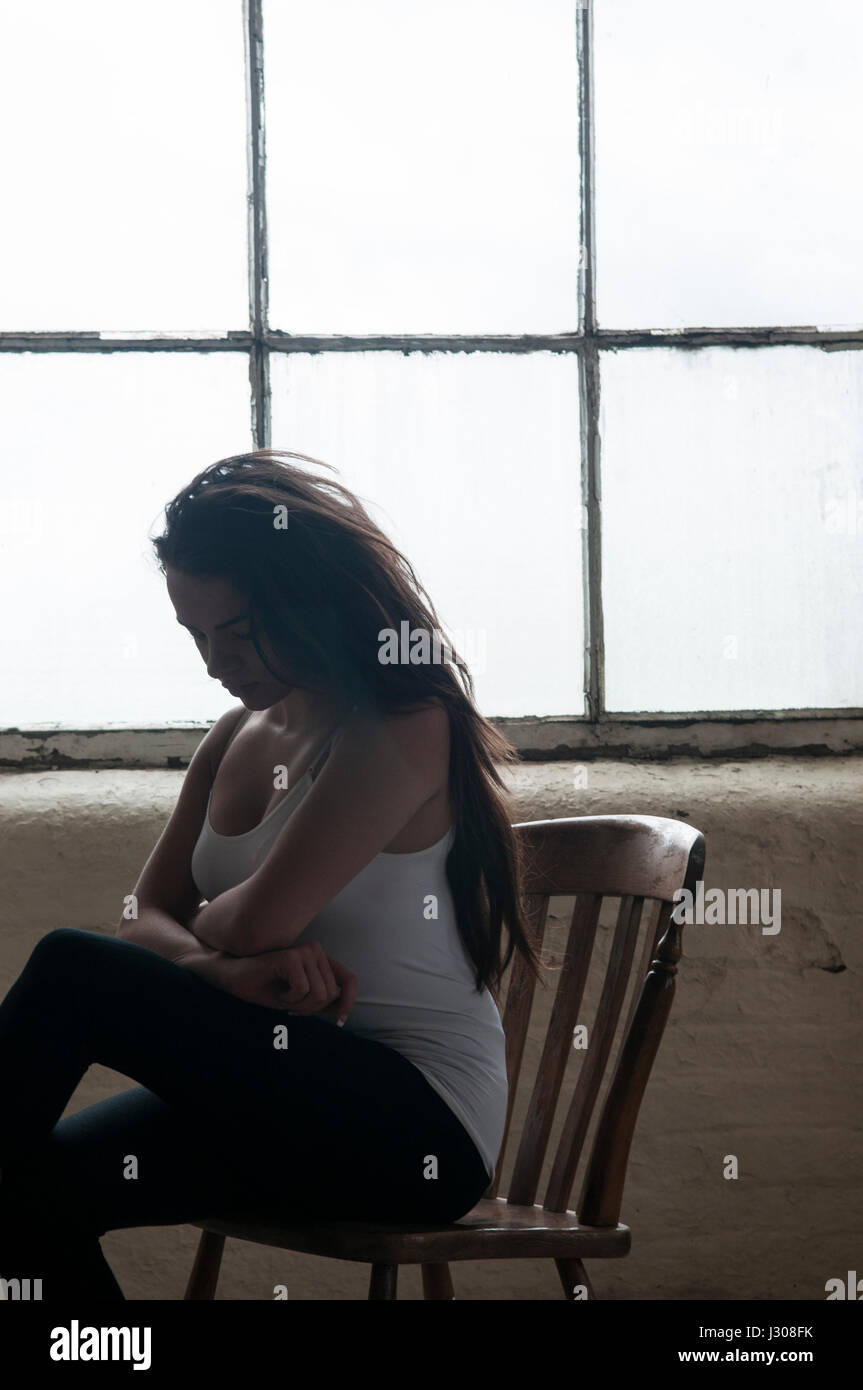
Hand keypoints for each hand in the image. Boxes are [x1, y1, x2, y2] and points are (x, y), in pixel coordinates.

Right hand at [219, 941, 357, 1021]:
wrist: (235, 978)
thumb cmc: (267, 988)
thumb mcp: (299, 999)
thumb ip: (321, 1001)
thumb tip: (343, 1011)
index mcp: (321, 958)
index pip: (349, 979)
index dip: (348, 1001)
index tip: (340, 1019)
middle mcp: (316, 950)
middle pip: (331, 993)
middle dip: (311, 1008)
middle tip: (291, 1006)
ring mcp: (304, 951)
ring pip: (319, 994)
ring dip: (299, 1005)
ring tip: (284, 998)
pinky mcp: (291, 957)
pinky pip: (303, 989)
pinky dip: (290, 999)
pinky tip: (278, 992)